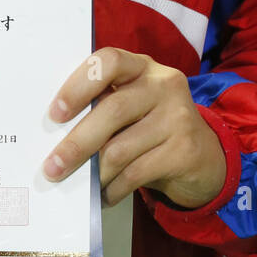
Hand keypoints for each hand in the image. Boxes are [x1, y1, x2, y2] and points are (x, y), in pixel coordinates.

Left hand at [42, 47, 226, 209]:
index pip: (109, 61)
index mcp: (142, 66)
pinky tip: (104, 195)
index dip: (79, 85)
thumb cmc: (152, 127)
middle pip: (112, 110)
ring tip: (79, 185)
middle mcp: (163, 84)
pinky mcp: (185, 151)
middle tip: (52, 167)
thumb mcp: (132, 105)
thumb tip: (56, 133)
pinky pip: (136, 173)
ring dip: (94, 172)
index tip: (55, 114)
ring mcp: (178, 117)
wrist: (205, 156)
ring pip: (121, 148)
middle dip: (77, 143)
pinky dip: (113, 188)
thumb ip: (103, 104)